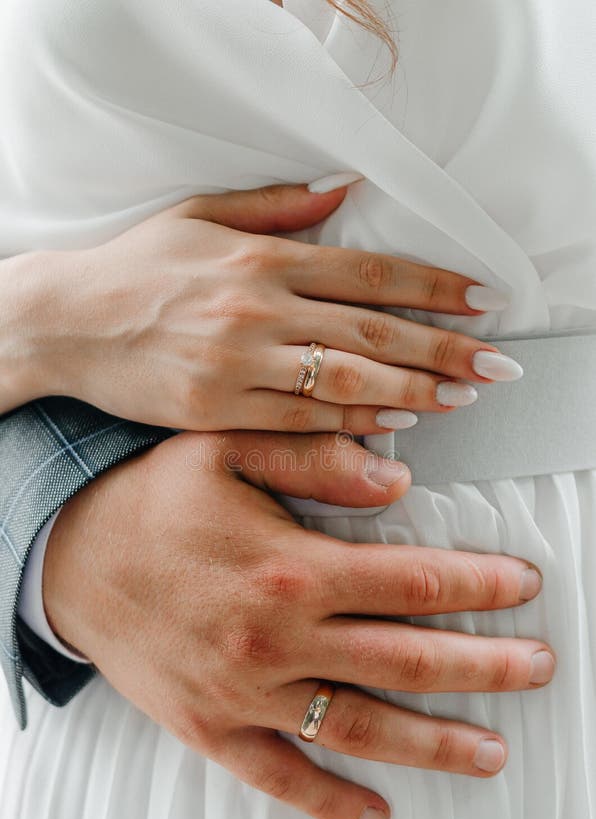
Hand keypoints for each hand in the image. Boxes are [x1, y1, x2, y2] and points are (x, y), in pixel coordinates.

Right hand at [7, 181, 519, 429]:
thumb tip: (343, 191)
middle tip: (493, 364)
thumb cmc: (135, 268)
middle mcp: (257, 308)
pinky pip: (300, 418)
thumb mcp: (199, 217)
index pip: (368, 273)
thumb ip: (276, 206)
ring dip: (411, 390)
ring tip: (458, 397)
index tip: (479, 303)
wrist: (66, 322)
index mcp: (260, 257)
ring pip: (345, 380)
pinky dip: (352, 421)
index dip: (432, 289)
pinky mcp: (219, 409)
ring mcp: (239, 363)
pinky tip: (394, 423)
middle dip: (442, 348)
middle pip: (372, 330)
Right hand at [43, 431, 552, 818]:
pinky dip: (333, 800)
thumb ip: (314, 459)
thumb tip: (394, 479)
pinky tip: (376, 812)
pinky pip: (282, 776)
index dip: (479, 584)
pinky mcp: (213, 729)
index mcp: (290, 568)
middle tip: (537, 667)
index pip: (413, 581)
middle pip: (408, 660)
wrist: (71, 560)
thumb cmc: (148, 504)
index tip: (520, 585)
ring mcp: (247, 694)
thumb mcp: (224, 450)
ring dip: (437, 742)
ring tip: (492, 749)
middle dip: (487, 665)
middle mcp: (277, 639)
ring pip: (363, 727)